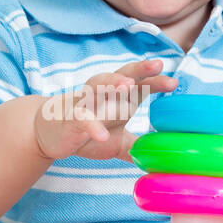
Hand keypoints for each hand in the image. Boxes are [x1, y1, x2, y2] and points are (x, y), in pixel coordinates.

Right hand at [33, 59, 177, 161]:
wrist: (48, 134)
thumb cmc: (85, 131)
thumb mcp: (117, 140)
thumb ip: (137, 145)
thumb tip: (162, 157)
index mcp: (117, 98)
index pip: (139, 85)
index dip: (156, 82)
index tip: (174, 83)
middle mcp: (102, 94)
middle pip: (121, 75)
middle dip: (139, 69)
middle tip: (157, 65)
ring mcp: (85, 104)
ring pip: (97, 87)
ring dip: (112, 83)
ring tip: (127, 86)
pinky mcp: (70, 120)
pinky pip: (81, 120)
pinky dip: (91, 127)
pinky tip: (102, 135)